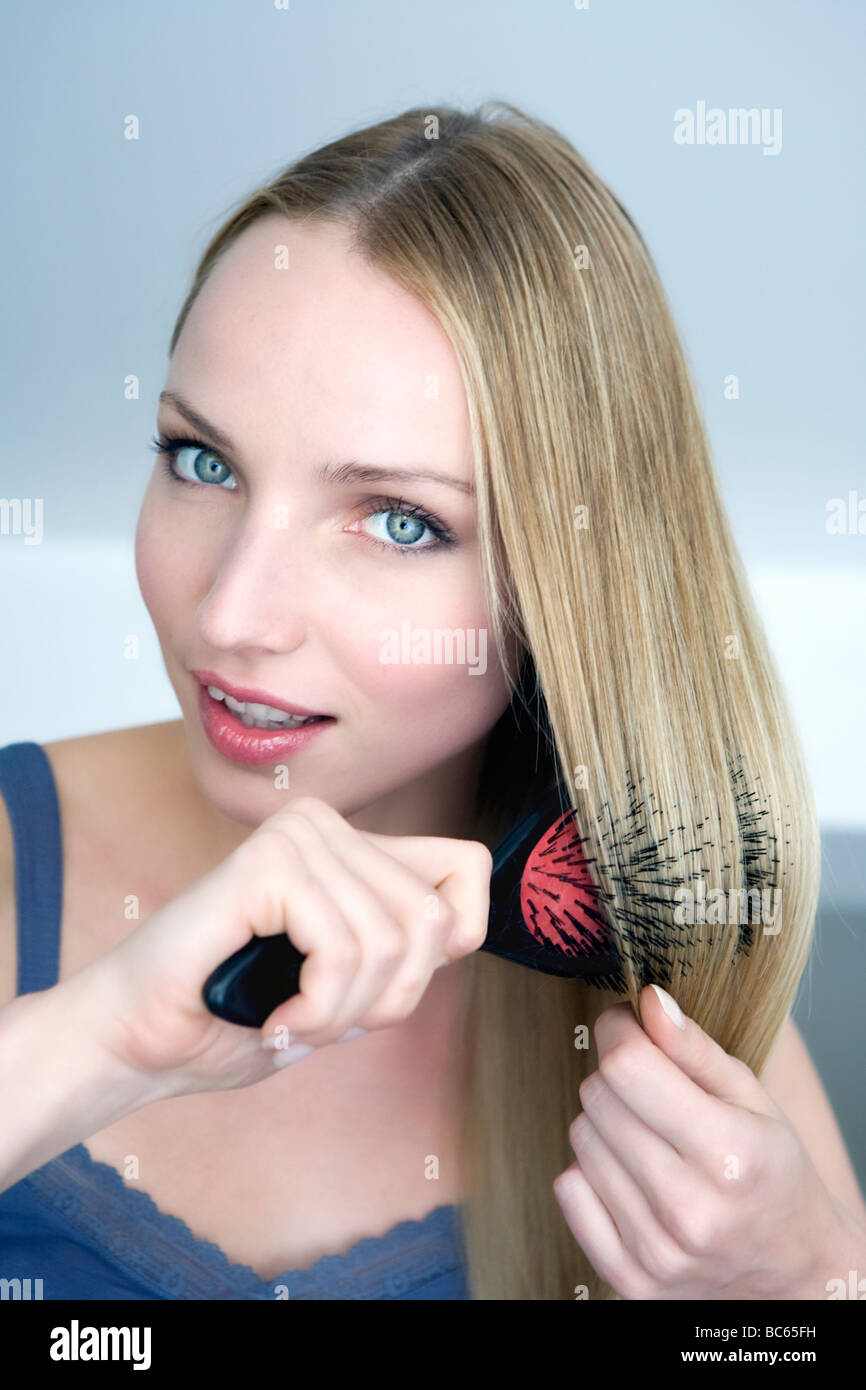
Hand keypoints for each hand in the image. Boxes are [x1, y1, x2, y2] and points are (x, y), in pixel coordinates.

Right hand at [87, 796, 490, 1097]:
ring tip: (290, 1019)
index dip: (451, 941)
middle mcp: (325, 824)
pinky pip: (344, 950)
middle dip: (388, 999)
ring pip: (392, 941)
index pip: (467, 867)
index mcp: (350, 843)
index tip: (382, 986)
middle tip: (321, 1020)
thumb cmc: (234, 1016)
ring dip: (345, 1013)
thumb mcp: (348, 981)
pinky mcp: (269, 863)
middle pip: (433, 919)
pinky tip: (273, 1017)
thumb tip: (464, 930)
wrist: (139, 1040)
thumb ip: (400, 944)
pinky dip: (317, 1008)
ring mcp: (296, 836)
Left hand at [553, 983, 843, 1298]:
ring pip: (580, 1138)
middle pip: (597, 1098)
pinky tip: (632, 1176)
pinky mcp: (628, 1277)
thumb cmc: (771, 1171)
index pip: (627, 1067)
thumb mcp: (751, 1097)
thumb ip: (694, 1047)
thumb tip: (648, 1001)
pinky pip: (568, 1189)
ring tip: (651, 1138)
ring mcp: (655, 1251)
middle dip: (617, 1076)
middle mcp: (688, 1209)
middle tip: (651, 1089)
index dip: (619, 1030)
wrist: (789, 1268)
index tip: (628, 1023)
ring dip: (606, 1125)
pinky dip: (590, 1172)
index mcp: (728, 1154)